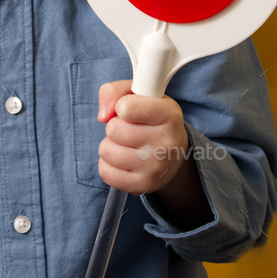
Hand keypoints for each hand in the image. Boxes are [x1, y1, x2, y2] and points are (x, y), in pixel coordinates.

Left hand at [97, 79, 189, 195]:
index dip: (120, 105)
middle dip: (114, 125)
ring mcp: (156, 168)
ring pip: (107, 150)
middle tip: (128, 127)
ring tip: (125, 143)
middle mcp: (166, 143)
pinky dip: (107, 164)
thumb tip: (102, 115)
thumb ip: (114, 91)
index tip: (126, 108)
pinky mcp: (144, 186)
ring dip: (110, 144)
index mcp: (169, 114)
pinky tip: (121, 160)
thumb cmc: (151, 116)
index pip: (127, 107)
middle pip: (113, 129)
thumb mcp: (139, 94)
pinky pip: (106, 173)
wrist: (174, 152)